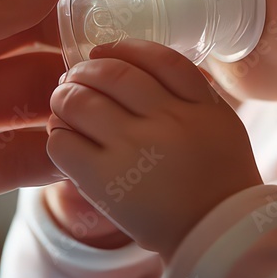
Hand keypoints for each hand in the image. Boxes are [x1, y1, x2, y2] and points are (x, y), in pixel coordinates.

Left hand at [46, 39, 262, 259]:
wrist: (212, 229)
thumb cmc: (217, 175)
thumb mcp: (219, 120)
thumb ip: (190, 90)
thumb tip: (145, 63)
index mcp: (196, 104)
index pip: (156, 58)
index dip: (123, 48)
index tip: (104, 50)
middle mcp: (164, 120)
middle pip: (112, 75)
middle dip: (85, 69)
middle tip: (75, 75)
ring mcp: (132, 149)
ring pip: (81, 103)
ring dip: (64, 97)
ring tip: (63, 101)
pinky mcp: (105, 180)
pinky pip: (64, 144)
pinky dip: (57, 134)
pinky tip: (63, 135)